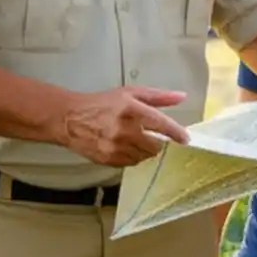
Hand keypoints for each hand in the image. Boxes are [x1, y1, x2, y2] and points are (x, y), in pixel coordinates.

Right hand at [59, 86, 190, 166]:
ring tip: (134, 140)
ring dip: (144, 150)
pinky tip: (124, 146)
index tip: (186, 139)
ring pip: (144, 157)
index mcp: (131, 109)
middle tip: (151, 136)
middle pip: (155, 146)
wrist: (71, 119)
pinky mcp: (109, 159)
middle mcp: (125, 130)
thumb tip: (182, 97)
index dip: (176, 133)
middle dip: (157, 142)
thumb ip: (158, 96)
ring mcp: (116, 147)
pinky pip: (131, 163)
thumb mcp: (130, 93)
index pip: (161, 124)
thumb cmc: (102, 104)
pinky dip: (132, 156)